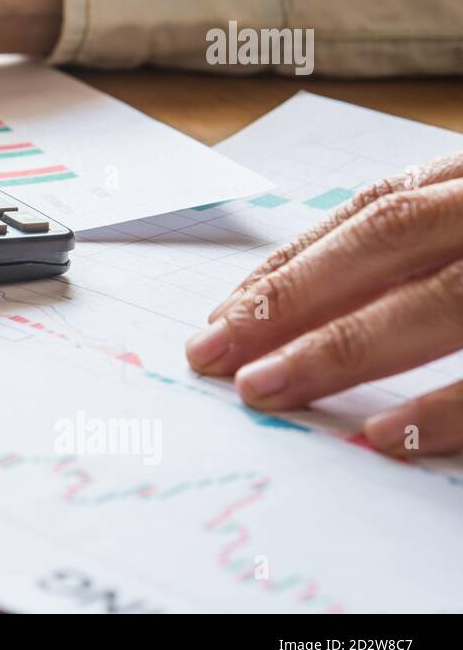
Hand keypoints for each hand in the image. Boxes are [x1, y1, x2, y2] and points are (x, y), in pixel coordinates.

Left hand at [186, 151, 462, 455]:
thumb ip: (423, 248)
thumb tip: (312, 311)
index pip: (369, 217)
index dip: (290, 268)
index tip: (218, 319)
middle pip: (385, 243)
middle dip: (289, 300)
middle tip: (209, 355)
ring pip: (439, 299)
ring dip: (342, 348)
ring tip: (264, 388)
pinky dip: (442, 406)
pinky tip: (381, 432)